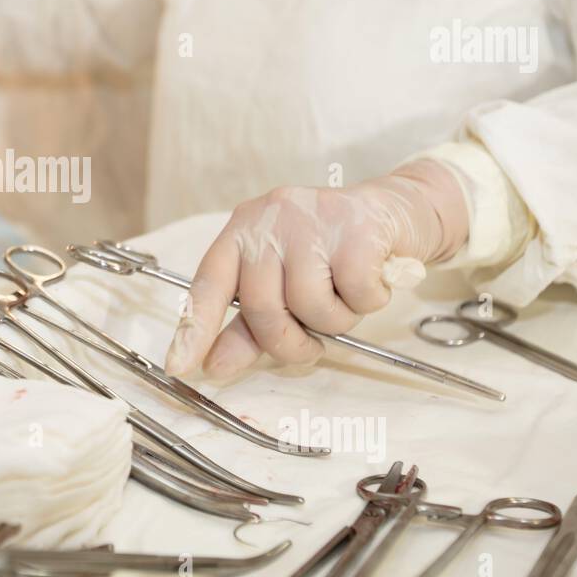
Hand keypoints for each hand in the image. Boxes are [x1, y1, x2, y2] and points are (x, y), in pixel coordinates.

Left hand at [166, 161, 469, 375]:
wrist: (396, 211)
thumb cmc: (332, 255)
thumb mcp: (284, 286)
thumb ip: (248, 326)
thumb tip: (214, 365)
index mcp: (243, 231)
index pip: (209, 282)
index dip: (194, 327)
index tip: (180, 365)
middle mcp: (270, 218)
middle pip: (262, 305)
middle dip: (288, 341)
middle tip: (311, 345)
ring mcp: (312, 219)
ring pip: (311, 305)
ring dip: (334, 321)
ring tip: (345, 297)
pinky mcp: (357, 229)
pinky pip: (355, 294)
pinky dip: (368, 302)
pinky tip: (371, 281)